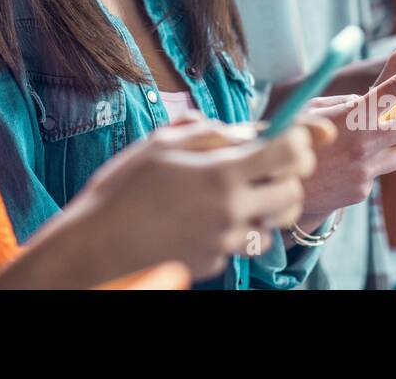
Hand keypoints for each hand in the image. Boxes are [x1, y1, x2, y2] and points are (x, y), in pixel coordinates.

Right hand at [80, 118, 315, 280]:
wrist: (96, 246)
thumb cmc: (122, 188)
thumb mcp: (160, 144)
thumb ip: (209, 134)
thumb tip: (246, 131)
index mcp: (220, 175)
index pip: (288, 154)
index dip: (299, 140)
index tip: (293, 135)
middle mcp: (231, 211)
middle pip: (292, 194)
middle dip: (287, 178)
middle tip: (265, 167)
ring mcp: (225, 242)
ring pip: (271, 224)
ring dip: (263, 207)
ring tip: (232, 194)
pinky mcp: (214, 263)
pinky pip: (240, 244)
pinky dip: (233, 229)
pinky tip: (200, 218)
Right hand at [291, 38, 395, 229]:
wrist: (275, 185)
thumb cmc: (290, 136)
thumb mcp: (313, 110)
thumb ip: (343, 104)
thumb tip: (365, 100)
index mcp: (350, 116)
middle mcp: (362, 143)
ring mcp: (364, 169)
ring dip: (392, 143)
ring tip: (361, 143)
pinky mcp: (361, 190)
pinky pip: (377, 171)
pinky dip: (368, 164)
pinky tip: (343, 166)